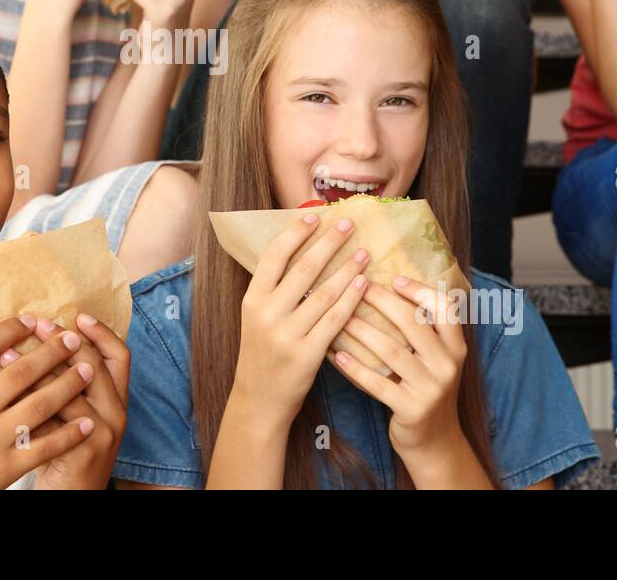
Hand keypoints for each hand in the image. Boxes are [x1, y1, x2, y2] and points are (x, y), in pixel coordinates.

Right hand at [0, 315, 97, 488]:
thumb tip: (1, 347)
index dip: (10, 329)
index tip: (30, 320)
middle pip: (21, 371)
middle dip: (53, 352)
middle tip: (73, 339)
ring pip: (40, 405)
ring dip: (69, 385)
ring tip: (88, 371)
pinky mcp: (4, 468)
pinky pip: (44, 446)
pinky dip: (69, 433)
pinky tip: (87, 422)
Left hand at [0, 315, 129, 489]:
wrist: (72, 497)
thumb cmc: (66, 451)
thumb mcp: (75, 415)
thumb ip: (67, 385)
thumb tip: (41, 342)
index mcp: (116, 399)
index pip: (119, 355)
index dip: (101, 332)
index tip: (76, 315)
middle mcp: (116, 412)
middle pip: (95, 364)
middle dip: (66, 341)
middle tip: (38, 325)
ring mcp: (103, 431)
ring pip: (72, 389)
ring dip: (38, 368)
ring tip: (7, 355)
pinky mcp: (83, 450)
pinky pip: (55, 419)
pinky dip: (28, 402)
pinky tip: (4, 392)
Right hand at [232, 212, 368, 423]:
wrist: (259, 400)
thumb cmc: (263, 352)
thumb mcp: (257, 317)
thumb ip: (274, 290)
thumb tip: (302, 251)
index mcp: (252, 299)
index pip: (273, 257)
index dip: (294, 234)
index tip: (313, 216)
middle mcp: (266, 313)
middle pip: (302, 269)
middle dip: (328, 243)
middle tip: (348, 224)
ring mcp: (286, 334)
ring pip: (323, 292)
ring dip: (346, 269)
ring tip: (364, 252)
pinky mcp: (306, 354)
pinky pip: (335, 320)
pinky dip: (351, 299)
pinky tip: (363, 284)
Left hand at [333, 276, 468, 459]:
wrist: (435, 441)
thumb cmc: (426, 389)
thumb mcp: (436, 359)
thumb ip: (424, 331)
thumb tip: (389, 287)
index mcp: (456, 347)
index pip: (445, 308)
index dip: (420, 290)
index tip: (393, 278)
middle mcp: (447, 365)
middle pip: (413, 324)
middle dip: (382, 302)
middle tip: (356, 287)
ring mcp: (431, 388)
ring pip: (392, 351)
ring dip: (362, 332)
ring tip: (340, 318)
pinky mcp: (412, 409)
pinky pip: (378, 384)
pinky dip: (355, 368)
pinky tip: (336, 356)